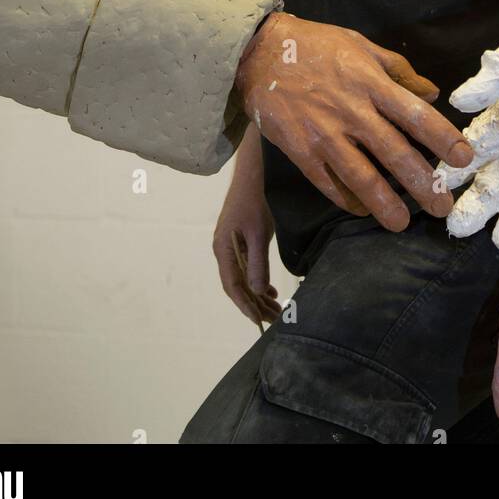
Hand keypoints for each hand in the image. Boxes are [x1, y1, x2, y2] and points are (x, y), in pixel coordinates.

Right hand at [213, 191, 281, 327]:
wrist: (250, 178)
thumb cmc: (253, 203)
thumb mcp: (258, 233)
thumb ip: (257, 263)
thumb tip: (258, 291)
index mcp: (223, 250)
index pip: (232, 285)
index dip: (245, 304)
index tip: (258, 320)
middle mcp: (223, 252)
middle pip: (237, 285)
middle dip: (254, 304)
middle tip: (274, 318)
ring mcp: (230, 248)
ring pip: (243, 278)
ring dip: (258, 294)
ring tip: (275, 309)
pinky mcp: (239, 243)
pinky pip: (246, 268)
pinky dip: (257, 280)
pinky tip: (269, 290)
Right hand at [235, 11, 472, 231]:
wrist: (258, 52)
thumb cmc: (314, 45)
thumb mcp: (360, 45)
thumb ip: (398, 70)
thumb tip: (433, 94)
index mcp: (370, 82)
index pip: (415, 115)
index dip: (443, 139)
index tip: (464, 160)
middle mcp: (351, 111)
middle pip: (395, 154)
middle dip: (424, 184)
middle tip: (443, 206)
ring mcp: (323, 134)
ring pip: (362, 178)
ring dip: (386, 205)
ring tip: (402, 224)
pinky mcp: (300, 151)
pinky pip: (329, 183)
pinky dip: (347, 200)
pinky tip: (362, 210)